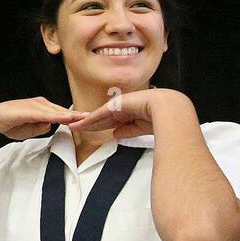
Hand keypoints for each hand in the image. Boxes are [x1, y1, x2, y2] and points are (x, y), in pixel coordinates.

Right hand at [0, 97, 89, 140]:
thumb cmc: (11, 124)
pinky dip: (58, 116)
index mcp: (42, 108)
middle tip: (92, 117)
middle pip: (62, 110)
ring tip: (84, 118)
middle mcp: (41, 104)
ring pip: (57, 111)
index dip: (74, 116)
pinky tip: (67, 118)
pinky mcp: (31, 109)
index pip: (61, 113)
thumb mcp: (30, 130)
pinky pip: (47, 114)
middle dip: (77, 114)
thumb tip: (50, 126)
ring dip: (71, 115)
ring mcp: (36, 105)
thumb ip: (41, 127)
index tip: (87, 119)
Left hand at [65, 88, 180, 137]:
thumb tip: (115, 135)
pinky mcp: (114, 106)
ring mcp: (117, 106)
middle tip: (75, 128)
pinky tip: (78, 125)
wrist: (167, 109)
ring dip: (84, 123)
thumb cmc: (161, 118)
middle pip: (101, 119)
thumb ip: (128, 131)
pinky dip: (88, 121)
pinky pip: (98, 115)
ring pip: (97, 117)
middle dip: (88, 124)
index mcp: (130, 113)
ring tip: (71, 127)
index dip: (100, 126)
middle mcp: (122, 108)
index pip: (111, 121)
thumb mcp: (141, 128)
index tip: (91, 131)